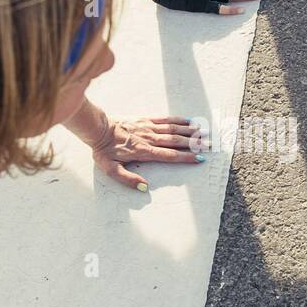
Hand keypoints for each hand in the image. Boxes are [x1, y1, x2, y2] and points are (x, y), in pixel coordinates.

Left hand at [91, 115, 208, 190]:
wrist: (97, 128)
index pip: (170, 156)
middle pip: (176, 142)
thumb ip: (128, 179)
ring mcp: (148, 128)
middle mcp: (150, 139)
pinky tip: (187, 120)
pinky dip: (177, 120)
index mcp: (144, 152)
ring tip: (203, 132)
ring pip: (173, 129)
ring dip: (189, 131)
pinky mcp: (145, 119)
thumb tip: (144, 187)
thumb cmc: (103, 150)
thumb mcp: (111, 169)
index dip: (186, 157)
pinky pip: (164, 119)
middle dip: (193, 144)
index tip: (200, 158)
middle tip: (209, 145)